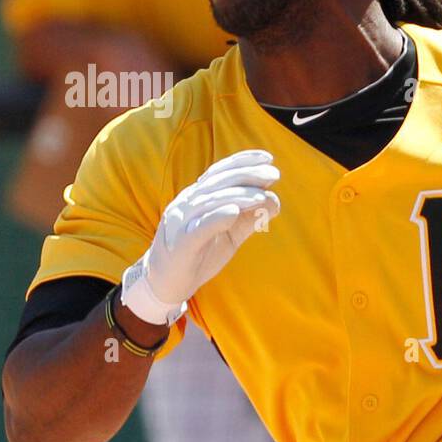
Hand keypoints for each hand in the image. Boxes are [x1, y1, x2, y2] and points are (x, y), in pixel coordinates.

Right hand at [121, 150, 280, 323]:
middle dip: (247, 175)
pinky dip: (216, 217)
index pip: (219, 172)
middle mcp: (187, 203)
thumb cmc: (200, 254)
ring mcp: (181, 222)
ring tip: (261, 197)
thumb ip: (250, 216)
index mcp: (197, 197)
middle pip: (217, 182)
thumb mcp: (231, 234)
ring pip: (210, 202)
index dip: (242, 161)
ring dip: (238, 196)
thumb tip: (274, 199)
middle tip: (273, 175)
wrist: (167, 283)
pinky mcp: (181, 244)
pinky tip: (234, 212)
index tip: (268, 158)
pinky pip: (198, 227)